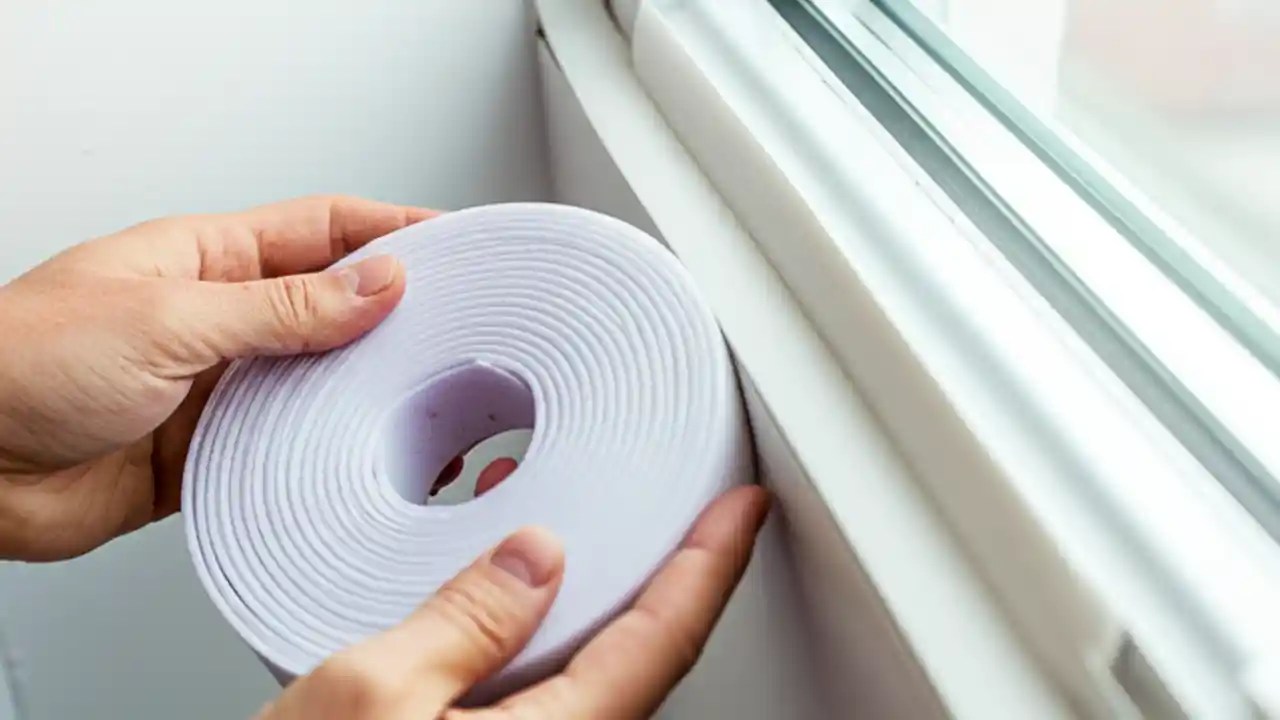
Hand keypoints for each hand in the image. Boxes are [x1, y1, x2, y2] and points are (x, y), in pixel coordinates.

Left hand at [0, 196, 434, 559]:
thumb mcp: (169, 319)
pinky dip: (320, 453)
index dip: (393, 231)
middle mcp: (220, 319)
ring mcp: (217, 387)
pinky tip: (349, 455)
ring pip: (317, 381)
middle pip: (331, 307)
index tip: (457, 242)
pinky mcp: (209, 453)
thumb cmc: (18, 363)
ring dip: (363, 390)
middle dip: (396, 313)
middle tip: (459, 326)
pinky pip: (285, 449)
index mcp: (207, 258)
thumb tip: (376, 283)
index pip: (323, 230)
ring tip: (418, 395)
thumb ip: (282, 310)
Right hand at [258, 485, 770, 719]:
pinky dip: (554, 650)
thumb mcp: (366, 697)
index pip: (664, 639)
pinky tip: (517, 620)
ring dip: (599, 610)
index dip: (712, 563)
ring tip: (579, 546)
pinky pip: (556, 708)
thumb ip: (463, 621)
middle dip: (660, 576)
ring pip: (600, 686)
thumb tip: (534, 557)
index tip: (741, 510)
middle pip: (645, 662)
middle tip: (669, 510)